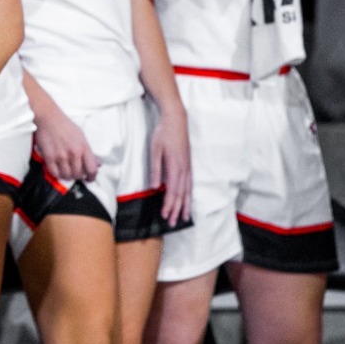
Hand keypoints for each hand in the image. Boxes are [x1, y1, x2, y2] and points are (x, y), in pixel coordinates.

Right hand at [33, 104, 98, 181]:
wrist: (48, 117)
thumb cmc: (64, 125)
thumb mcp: (81, 136)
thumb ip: (89, 151)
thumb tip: (97, 163)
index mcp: (83, 147)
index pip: (92, 169)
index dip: (91, 177)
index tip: (89, 178)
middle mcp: (73, 153)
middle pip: (78, 174)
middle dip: (78, 176)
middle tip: (75, 173)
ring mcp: (61, 156)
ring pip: (67, 176)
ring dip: (67, 176)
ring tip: (66, 171)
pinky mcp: (49, 157)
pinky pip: (55, 173)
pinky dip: (57, 174)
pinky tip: (58, 170)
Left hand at [148, 104, 191, 225]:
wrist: (176, 120)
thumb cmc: (163, 134)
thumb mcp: (154, 150)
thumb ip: (156, 169)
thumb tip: (156, 187)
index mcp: (176, 167)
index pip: (173, 192)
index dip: (169, 205)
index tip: (165, 216)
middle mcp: (184, 170)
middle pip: (181, 195)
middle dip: (177, 210)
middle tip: (173, 224)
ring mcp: (188, 167)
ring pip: (188, 191)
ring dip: (185, 206)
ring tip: (184, 218)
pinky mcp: (188, 165)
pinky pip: (190, 185)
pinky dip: (189, 196)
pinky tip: (187, 201)